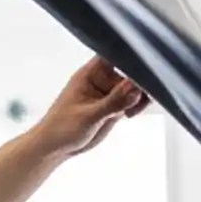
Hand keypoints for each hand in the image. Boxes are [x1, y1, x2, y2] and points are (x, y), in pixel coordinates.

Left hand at [35, 56, 150, 157]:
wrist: (54, 147)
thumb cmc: (61, 128)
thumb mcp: (89, 115)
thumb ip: (114, 101)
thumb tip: (136, 88)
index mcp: (90, 74)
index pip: (113, 54)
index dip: (130, 53)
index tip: (146, 63)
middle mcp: (101, 80)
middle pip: (130, 69)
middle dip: (141, 79)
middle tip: (140, 96)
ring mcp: (108, 93)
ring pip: (135, 86)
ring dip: (141, 95)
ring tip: (132, 110)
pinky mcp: (114, 105)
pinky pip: (133, 99)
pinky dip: (138, 105)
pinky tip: (130, 114)